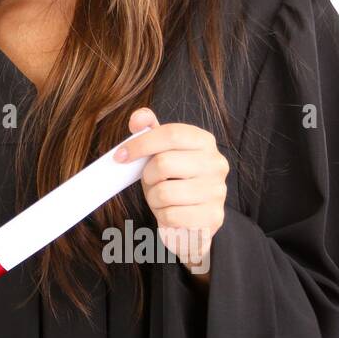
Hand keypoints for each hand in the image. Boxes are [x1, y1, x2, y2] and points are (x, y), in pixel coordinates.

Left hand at [113, 108, 227, 282]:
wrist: (191, 218)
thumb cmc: (173, 180)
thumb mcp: (161, 152)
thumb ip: (149, 131)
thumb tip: (138, 119)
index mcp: (204, 141)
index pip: (170, 134)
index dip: (141, 144)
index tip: (121, 156)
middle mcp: (216, 164)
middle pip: (163, 163)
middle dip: (147, 176)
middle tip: (149, 181)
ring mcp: (217, 191)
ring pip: (164, 192)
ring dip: (153, 198)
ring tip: (161, 198)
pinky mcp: (213, 217)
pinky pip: (171, 215)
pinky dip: (162, 216)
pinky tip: (170, 213)